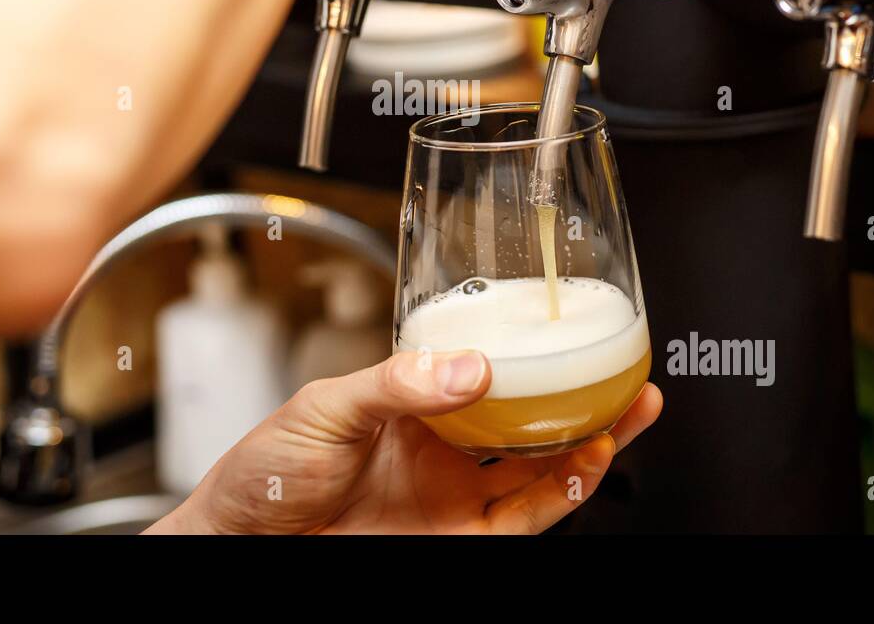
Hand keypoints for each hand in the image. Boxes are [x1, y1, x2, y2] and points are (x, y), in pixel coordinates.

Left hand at [148, 350, 661, 533]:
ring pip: (540, 470)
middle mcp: (445, 447)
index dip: (537, 359)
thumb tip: (468, 367)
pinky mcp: (453, 536)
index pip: (491, 375)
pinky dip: (558, 495)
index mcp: (416, 403)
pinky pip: (520, 518)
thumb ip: (397, 384)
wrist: (240, 540)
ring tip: (626, 416)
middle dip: (587, 402)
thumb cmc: (266, 467)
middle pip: (532, 422)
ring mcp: (453, 494)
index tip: (577, 332)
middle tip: (634, 378)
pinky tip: (582, 465)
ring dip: (589, 447)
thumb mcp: (326, 406)